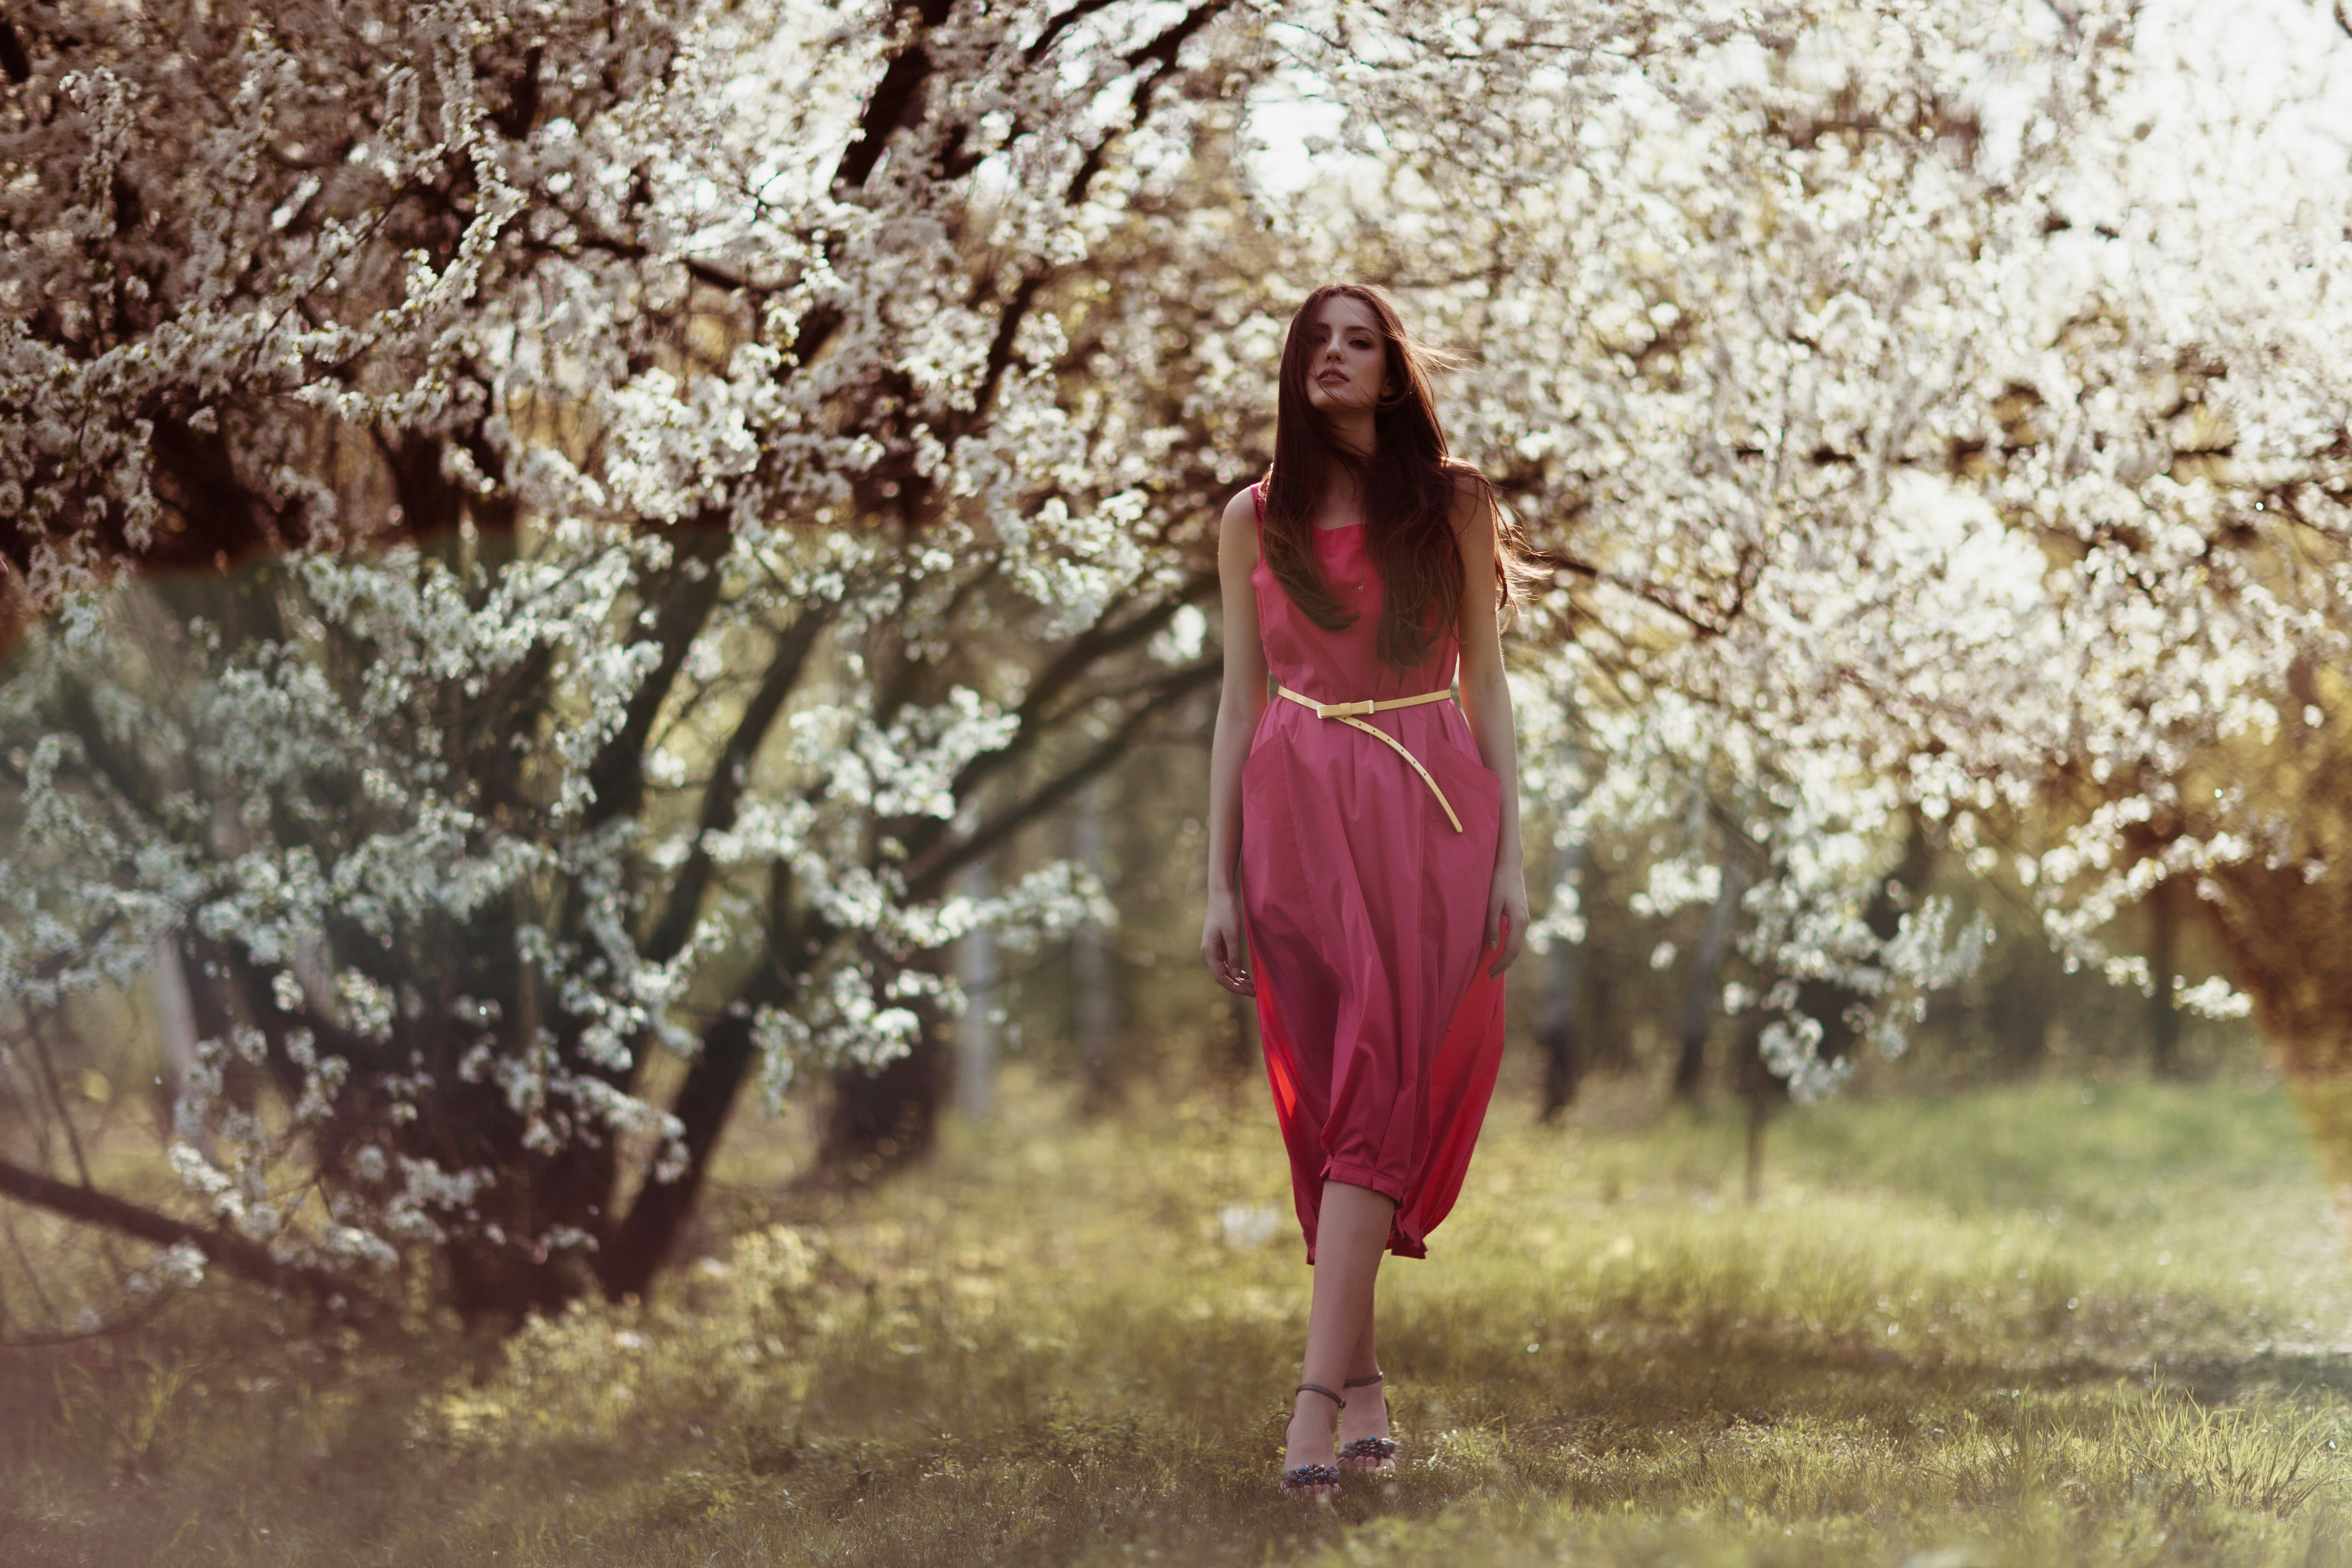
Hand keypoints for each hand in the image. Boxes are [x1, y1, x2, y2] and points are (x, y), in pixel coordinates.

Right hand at [1201, 890, 1253, 994]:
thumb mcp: (1232, 935)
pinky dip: (1235, 969)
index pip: (1220, 976)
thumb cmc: (1226, 913)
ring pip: (1224, 970)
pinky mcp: (1218, 945)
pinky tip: (1244, 974)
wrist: (1220, 896)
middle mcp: (1209, 952)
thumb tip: (1236, 975)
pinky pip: (1226, 962)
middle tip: (1253, 992)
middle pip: (1222, 975)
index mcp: (1209, 951)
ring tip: (1251, 986)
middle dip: (1237, 985)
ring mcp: (1213, 949)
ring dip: (1237, 979)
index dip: (1233, 987)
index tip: (1247, 992)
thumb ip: (1234, 955)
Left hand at [1485, 861, 1528, 976]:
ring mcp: (1525, 918)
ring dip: (1507, 957)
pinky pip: (1516, 937)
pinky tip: (1500, 950)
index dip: (1501, 963)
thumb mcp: (1491, 904)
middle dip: (1504, 964)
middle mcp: (1525, 922)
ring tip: (1494, 967)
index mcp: (1518, 921)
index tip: (1489, 972)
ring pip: (1517, 944)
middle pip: (1516, 950)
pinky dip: (1509, 947)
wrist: (1509, 866)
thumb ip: (1492, 926)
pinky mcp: (1521, 915)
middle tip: (1490, 975)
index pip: (1510, 949)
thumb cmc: (1498, 882)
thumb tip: (1493, 947)